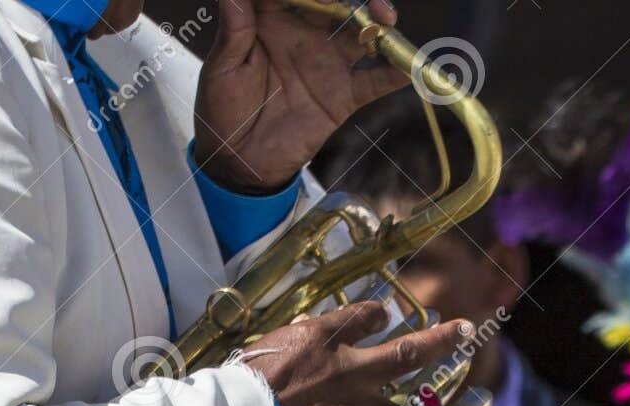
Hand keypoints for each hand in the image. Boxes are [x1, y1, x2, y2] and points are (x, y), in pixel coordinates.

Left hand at [195, 0, 406, 192]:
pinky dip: (393, 75)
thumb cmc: (223, 113)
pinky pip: (373, 81)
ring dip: (377, 24)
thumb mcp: (222, 70)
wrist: (240, 165)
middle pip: (336, 2)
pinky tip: (407, 68)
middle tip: (366, 1)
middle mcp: (305, 32)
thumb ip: (233, 31)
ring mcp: (327, 63)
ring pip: (360, 33)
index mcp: (272, 17)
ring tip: (386, 20)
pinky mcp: (342, 96)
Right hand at [244, 300, 471, 405]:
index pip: (364, 316)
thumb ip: (299, 333)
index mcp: (327, 338)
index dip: (378, 314)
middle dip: (439, 341)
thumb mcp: (272, 340)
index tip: (387, 315)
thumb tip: (310, 324)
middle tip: (465, 332)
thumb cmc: (249, 376)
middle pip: (406, 353)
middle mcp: (351, 370)